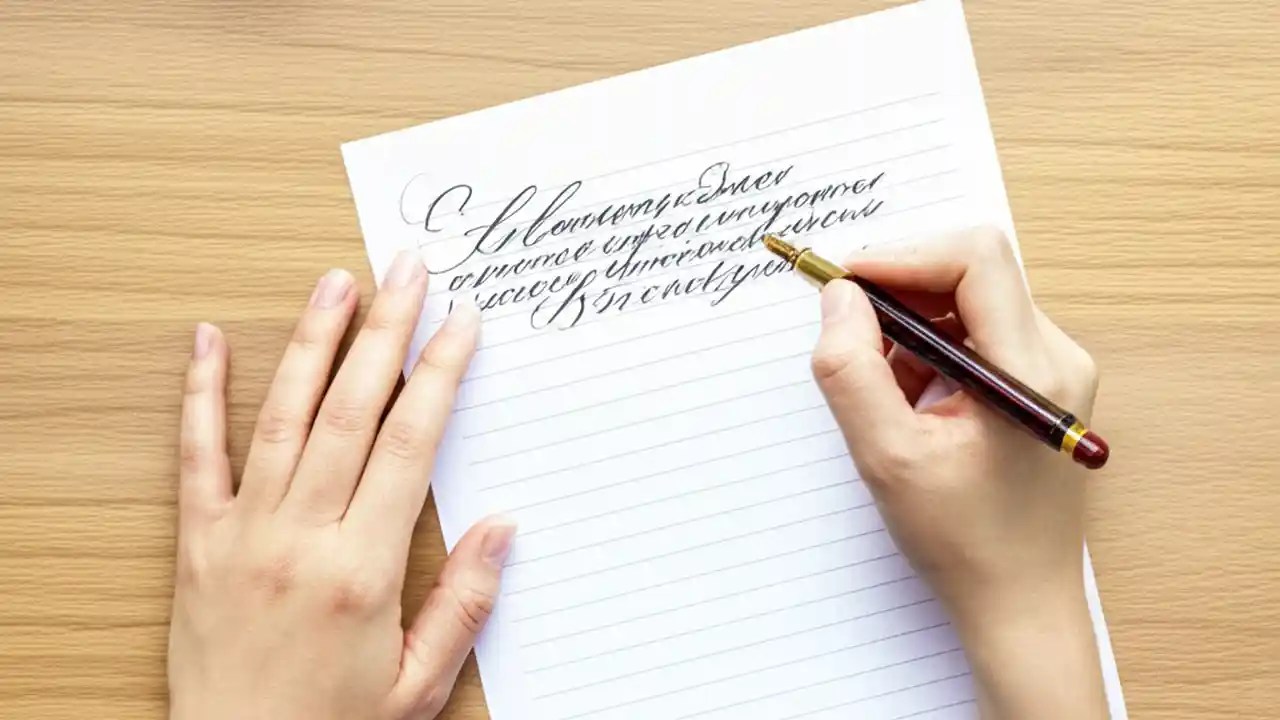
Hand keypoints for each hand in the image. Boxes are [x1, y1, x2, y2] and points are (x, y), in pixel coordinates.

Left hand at [169, 250, 513, 719]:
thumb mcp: (418, 686)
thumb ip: (464, 603)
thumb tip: (505, 527)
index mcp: (363, 570)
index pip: (410, 444)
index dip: (439, 374)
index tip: (460, 324)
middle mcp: (301, 537)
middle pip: (351, 411)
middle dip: (386, 332)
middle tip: (407, 270)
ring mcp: (243, 532)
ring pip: (281, 417)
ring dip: (311, 342)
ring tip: (336, 283)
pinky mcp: (198, 541)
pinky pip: (197, 455)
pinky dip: (202, 393)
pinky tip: (209, 341)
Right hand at [810, 228, 1106, 719]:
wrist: (1019, 603)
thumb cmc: (963, 543)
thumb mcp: (888, 457)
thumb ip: (852, 370)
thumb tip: (838, 297)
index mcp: (1032, 371)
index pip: (975, 259)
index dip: (902, 257)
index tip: (844, 283)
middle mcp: (1055, 356)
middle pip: (971, 272)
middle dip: (899, 291)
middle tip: (848, 329)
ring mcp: (1052, 369)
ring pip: (968, 301)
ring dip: (910, 326)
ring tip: (881, 386)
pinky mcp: (1037, 384)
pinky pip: (975, 333)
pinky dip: (927, 351)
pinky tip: (907, 401)